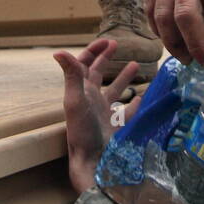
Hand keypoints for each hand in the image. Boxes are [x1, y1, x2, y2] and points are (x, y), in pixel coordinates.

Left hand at [54, 38, 142, 194]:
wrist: (93, 162)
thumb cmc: (82, 131)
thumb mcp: (75, 100)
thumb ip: (71, 76)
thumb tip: (58, 51)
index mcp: (81, 91)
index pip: (84, 64)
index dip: (93, 51)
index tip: (107, 41)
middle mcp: (91, 99)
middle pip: (97, 73)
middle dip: (105, 58)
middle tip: (117, 44)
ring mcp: (104, 113)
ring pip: (115, 90)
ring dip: (123, 77)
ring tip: (136, 65)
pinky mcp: (116, 125)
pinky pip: (128, 110)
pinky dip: (136, 102)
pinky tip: (145, 96)